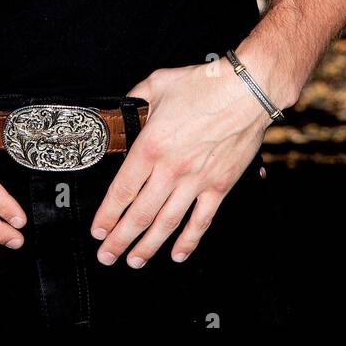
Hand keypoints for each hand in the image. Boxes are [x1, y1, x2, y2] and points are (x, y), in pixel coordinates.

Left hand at [89, 60, 268, 267]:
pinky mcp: (219, 186)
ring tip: (134, 260)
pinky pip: (201, 221)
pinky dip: (189, 241)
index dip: (107, 215)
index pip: (122, 190)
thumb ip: (136, 100)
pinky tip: (177, 254)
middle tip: (107, 255)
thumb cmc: (204, 85)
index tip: (98, 229)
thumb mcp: (158, 84)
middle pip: (139, 214)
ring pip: (166, 223)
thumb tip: (125, 110)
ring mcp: (196, 181)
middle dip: (120, 239)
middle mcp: (171, 169)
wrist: (246, 92)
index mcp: (151, 146)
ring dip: (148, 246)